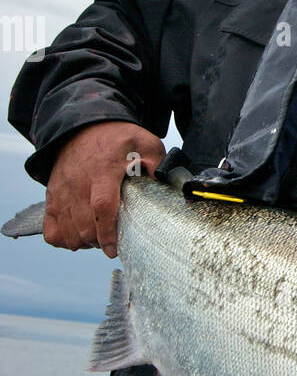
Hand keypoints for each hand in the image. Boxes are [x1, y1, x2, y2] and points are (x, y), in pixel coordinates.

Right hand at [43, 121, 165, 257]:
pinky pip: (50, 228)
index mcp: (103, 170)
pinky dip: (62, 238)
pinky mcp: (52, 195)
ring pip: (66, 230)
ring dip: (82, 242)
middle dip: (98, 241)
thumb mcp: (145, 144)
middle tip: (112, 242)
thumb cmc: (118, 139)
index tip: (113, 249)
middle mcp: (78, 182)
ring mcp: (61, 190)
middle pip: (83, 224)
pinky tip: (78, 235)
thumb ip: (158, 166)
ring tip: (98, 238)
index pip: (102, 206)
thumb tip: (166, 188)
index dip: (107, 232)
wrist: (84, 126)